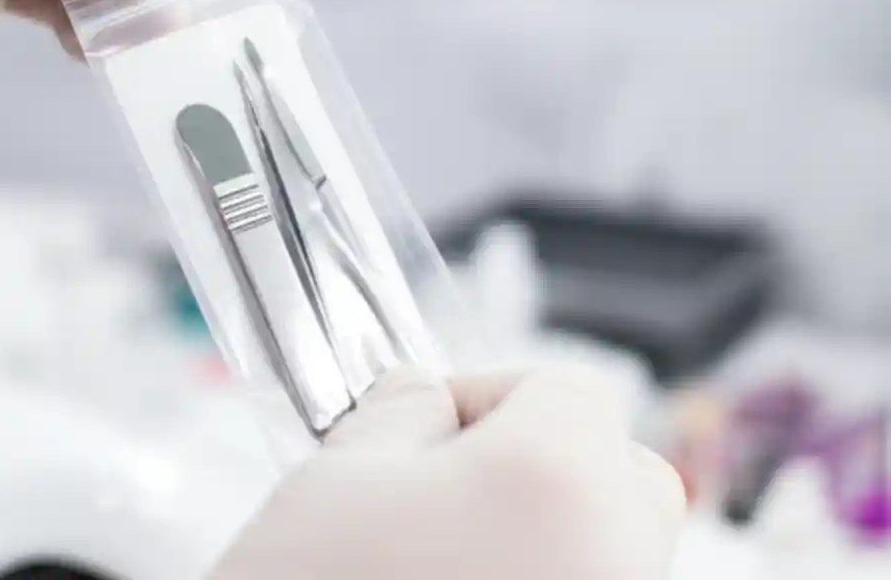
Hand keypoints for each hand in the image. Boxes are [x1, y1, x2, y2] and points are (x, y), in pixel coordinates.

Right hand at [213, 369, 686, 579]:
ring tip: (442, 553)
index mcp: (556, 482)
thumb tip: (421, 399)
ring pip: (608, 547)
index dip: (488, 392)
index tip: (428, 421)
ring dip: (541, 530)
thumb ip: (396, 413)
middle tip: (448, 483)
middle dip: (540, 460)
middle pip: (619, 472)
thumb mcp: (330, 479)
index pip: (568, 389)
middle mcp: (611, 559)